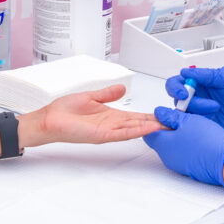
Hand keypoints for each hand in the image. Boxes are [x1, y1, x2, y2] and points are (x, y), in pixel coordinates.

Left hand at [29, 84, 163, 144]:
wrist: (48, 120)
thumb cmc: (63, 111)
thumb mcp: (90, 97)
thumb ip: (107, 94)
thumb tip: (121, 88)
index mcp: (110, 115)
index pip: (134, 116)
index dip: (149, 115)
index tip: (164, 114)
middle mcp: (111, 124)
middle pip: (138, 124)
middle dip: (156, 124)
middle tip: (175, 123)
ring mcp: (107, 131)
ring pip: (134, 130)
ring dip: (151, 128)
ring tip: (168, 126)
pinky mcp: (101, 135)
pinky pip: (122, 133)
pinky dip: (136, 131)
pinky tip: (148, 128)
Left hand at [143, 107, 223, 186]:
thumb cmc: (208, 142)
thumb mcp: (187, 120)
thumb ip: (170, 116)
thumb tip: (159, 113)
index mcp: (162, 143)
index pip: (148, 131)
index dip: (156, 121)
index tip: (167, 115)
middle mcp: (167, 157)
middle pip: (161, 140)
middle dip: (169, 129)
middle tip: (183, 121)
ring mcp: (177, 164)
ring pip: (173, 147)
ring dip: (179, 138)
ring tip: (194, 129)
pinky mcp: (188, 168)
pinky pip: (183, 155)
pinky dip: (187, 147)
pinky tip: (199, 141)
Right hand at [164, 66, 223, 131]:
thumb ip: (206, 75)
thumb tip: (186, 72)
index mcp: (198, 82)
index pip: (177, 83)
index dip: (175, 88)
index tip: (183, 93)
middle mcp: (197, 96)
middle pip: (179, 101)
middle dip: (189, 103)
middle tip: (208, 103)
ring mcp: (201, 110)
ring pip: (187, 114)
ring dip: (200, 111)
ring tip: (217, 107)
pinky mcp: (207, 123)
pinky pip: (196, 125)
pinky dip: (202, 122)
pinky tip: (214, 118)